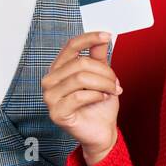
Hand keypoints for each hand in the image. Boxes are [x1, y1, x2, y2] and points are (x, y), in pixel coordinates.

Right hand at [43, 32, 121, 165]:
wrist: (102, 130)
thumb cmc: (99, 105)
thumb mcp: (102, 77)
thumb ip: (99, 57)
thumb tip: (102, 37)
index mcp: (59, 69)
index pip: (71, 46)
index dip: (89, 38)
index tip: (106, 35)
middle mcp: (50, 81)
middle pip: (80, 63)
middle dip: (104, 72)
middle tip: (115, 83)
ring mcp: (50, 97)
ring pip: (81, 78)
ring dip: (103, 84)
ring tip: (111, 91)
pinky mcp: (56, 113)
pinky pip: (79, 96)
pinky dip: (97, 96)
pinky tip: (102, 99)